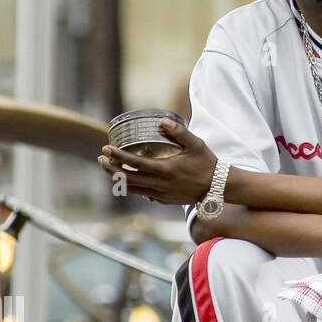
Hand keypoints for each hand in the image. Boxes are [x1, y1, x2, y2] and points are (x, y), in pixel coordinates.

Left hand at [97, 118, 217, 204]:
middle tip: (102, 158)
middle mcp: (161, 184)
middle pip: (127, 178)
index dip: (118, 156)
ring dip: (118, 178)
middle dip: (111, 168)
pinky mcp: (164, 200)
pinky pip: (143, 194)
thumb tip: (162, 121)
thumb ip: (179, 132)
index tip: (106, 148)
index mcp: (166, 170)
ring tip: (110, 168)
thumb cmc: (207, 163)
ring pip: (132, 188)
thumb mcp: (196, 144)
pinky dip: (132, 186)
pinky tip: (130, 178)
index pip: (135, 163)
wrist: (219, 187)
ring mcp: (161, 194)